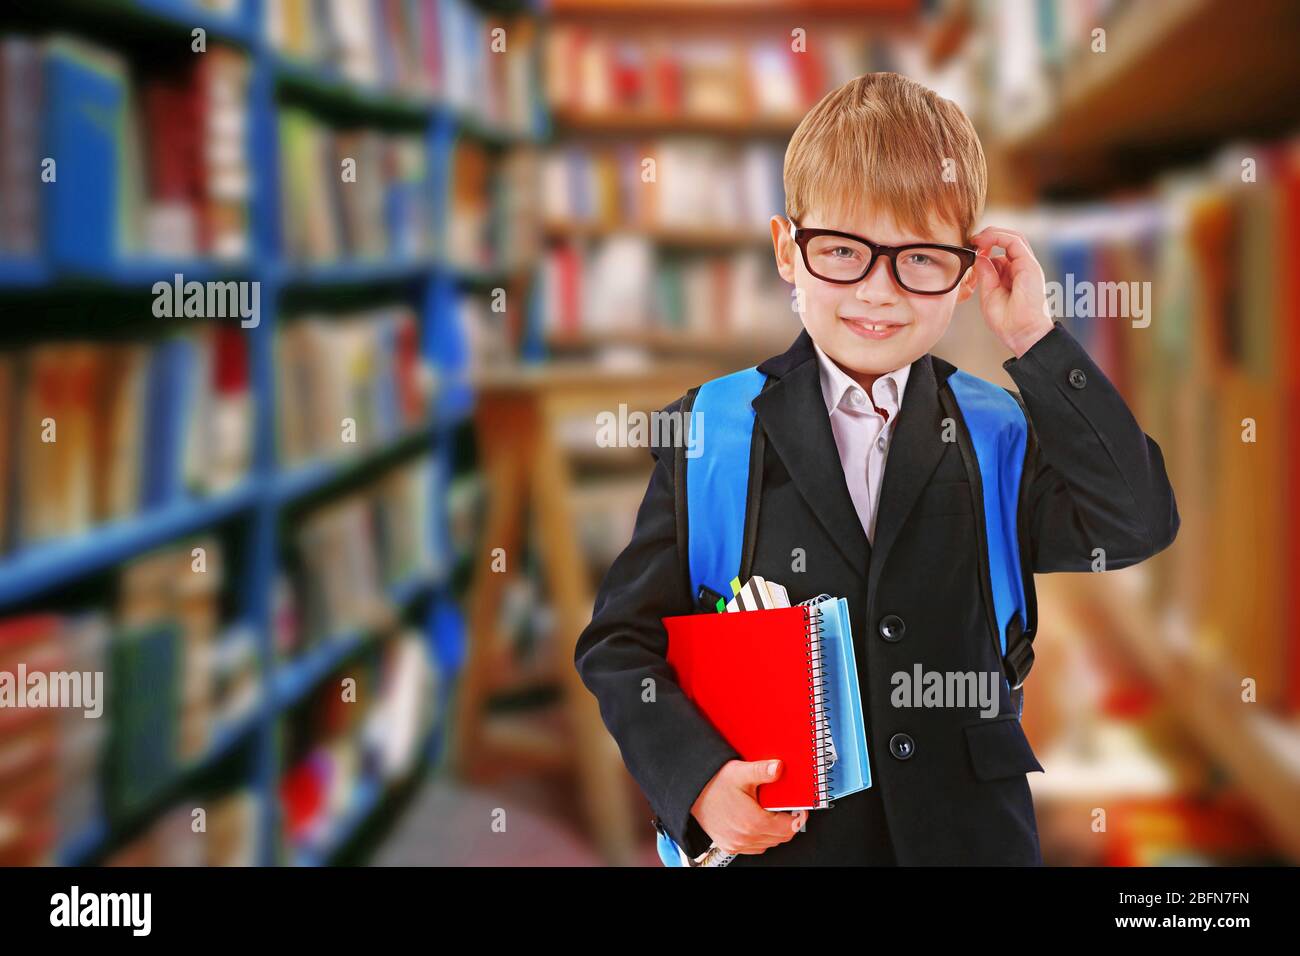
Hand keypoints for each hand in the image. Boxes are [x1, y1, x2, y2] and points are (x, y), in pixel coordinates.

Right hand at [691, 759, 806, 855]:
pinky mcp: (730, 846)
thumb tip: (779, 767)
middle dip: (786, 823)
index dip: (797, 817)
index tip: (798, 808)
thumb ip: (762, 770)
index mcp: (753, 821)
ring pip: (768, 843)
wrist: (690, 793)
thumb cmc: (713, 784)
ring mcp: (737, 844)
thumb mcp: (739, 772)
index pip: (789, 828)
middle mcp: (745, 837)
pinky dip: (760, 838)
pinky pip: (755, 847)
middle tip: (783, 807)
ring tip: (768, 813)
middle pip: (780, 837)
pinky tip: (756, 822)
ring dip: (773, 831)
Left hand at [971, 226, 1054, 358]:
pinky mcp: (1029, 265)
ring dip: (993, 233)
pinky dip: (998, 237)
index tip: (970, 248)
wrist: (1022, 334)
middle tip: (972, 239)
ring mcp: (1027, 265)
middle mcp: (1021, 267)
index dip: (986, 246)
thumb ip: (986, 275)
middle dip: (989, 236)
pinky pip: (1015, 241)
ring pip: (1013, 236)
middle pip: (1008, 240)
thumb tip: (979, 258)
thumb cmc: (1007, 322)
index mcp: (1013, 275)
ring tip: (976, 239)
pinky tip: (984, 242)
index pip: (1001, 252)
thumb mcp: (989, 294)